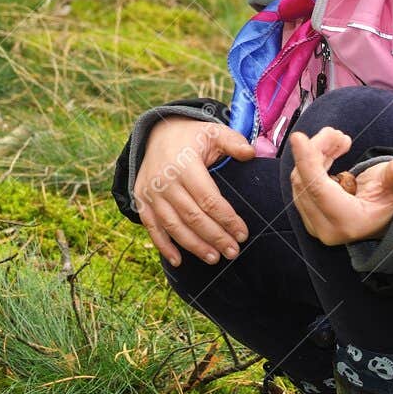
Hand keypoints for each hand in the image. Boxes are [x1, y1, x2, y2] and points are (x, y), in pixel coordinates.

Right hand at [133, 118, 254, 267]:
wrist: (156, 133)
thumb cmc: (191, 136)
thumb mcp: (212, 132)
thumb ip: (233, 141)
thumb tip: (251, 154)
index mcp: (184, 165)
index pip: (208, 199)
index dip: (227, 219)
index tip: (243, 234)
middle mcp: (165, 181)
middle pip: (192, 216)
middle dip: (215, 237)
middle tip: (233, 252)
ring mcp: (151, 192)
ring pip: (173, 226)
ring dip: (194, 246)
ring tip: (214, 258)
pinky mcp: (142, 200)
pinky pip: (151, 227)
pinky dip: (163, 245)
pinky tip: (178, 261)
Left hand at [288, 127, 392, 245]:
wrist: (378, 216)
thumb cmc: (387, 200)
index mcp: (346, 222)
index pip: (318, 189)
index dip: (307, 162)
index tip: (298, 137)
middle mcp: (324, 227)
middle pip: (307, 180)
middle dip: (318, 150)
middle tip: (336, 133)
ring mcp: (311, 222)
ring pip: (301, 178)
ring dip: (316, 153)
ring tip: (338, 138)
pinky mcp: (306, 213)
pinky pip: (302, 180)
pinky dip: (313, 161)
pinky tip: (331, 149)